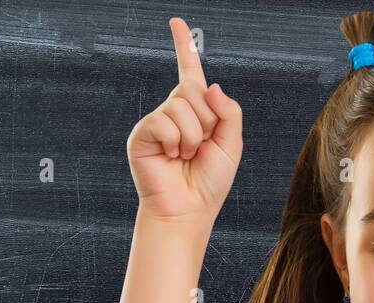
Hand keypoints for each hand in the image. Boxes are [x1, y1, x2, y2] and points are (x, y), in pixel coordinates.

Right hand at [126, 17, 242, 221]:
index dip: (184, 47)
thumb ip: (228, 112)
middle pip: (194, 90)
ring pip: (181, 107)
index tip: (176, 22)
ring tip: (186, 156)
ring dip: (192, 136)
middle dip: (206, 120)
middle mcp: (174, 112)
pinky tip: (172, 156)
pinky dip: (175, 141)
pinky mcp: (142, 133)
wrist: (188, 209)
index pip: (190, 72)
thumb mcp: (231, 144)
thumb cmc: (209, 182)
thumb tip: (210, 84)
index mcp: (196, 112)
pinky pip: (164, 121)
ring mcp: (157, 122)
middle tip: (200, 147)